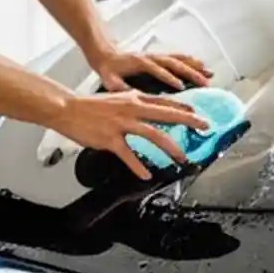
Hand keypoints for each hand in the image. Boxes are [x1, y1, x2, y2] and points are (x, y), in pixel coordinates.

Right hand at [46, 92, 209, 179]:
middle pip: (167, 115)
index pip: (165, 102)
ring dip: (170, 148)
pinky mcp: (110, 139)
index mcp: (136, 98)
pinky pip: (128, 155)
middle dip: (189, 121)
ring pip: (153, 135)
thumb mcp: (120, 97)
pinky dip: (138, 166)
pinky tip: (147, 175)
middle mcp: (133, 109)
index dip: (184, 107)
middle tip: (205, 127)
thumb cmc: (93, 105)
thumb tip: (154, 106)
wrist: (68, 109)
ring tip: (181, 158)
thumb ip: (138, 102)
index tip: (198, 113)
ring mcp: (122, 124)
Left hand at [91, 49, 211, 91]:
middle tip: (205, 83)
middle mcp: (152, 57)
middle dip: (191, 73)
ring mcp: (158, 56)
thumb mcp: (108, 79)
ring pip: (180, 59)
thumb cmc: (108, 69)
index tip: (181, 87)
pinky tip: (202, 66)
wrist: (107, 54)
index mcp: (140, 62)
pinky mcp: (160, 57)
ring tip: (210, 74)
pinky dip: (192, 61)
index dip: (169, 78)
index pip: (158, 70)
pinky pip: (179, 57)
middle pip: (175, 63)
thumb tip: (129, 95)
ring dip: (196, 66)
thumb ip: (119, 87)